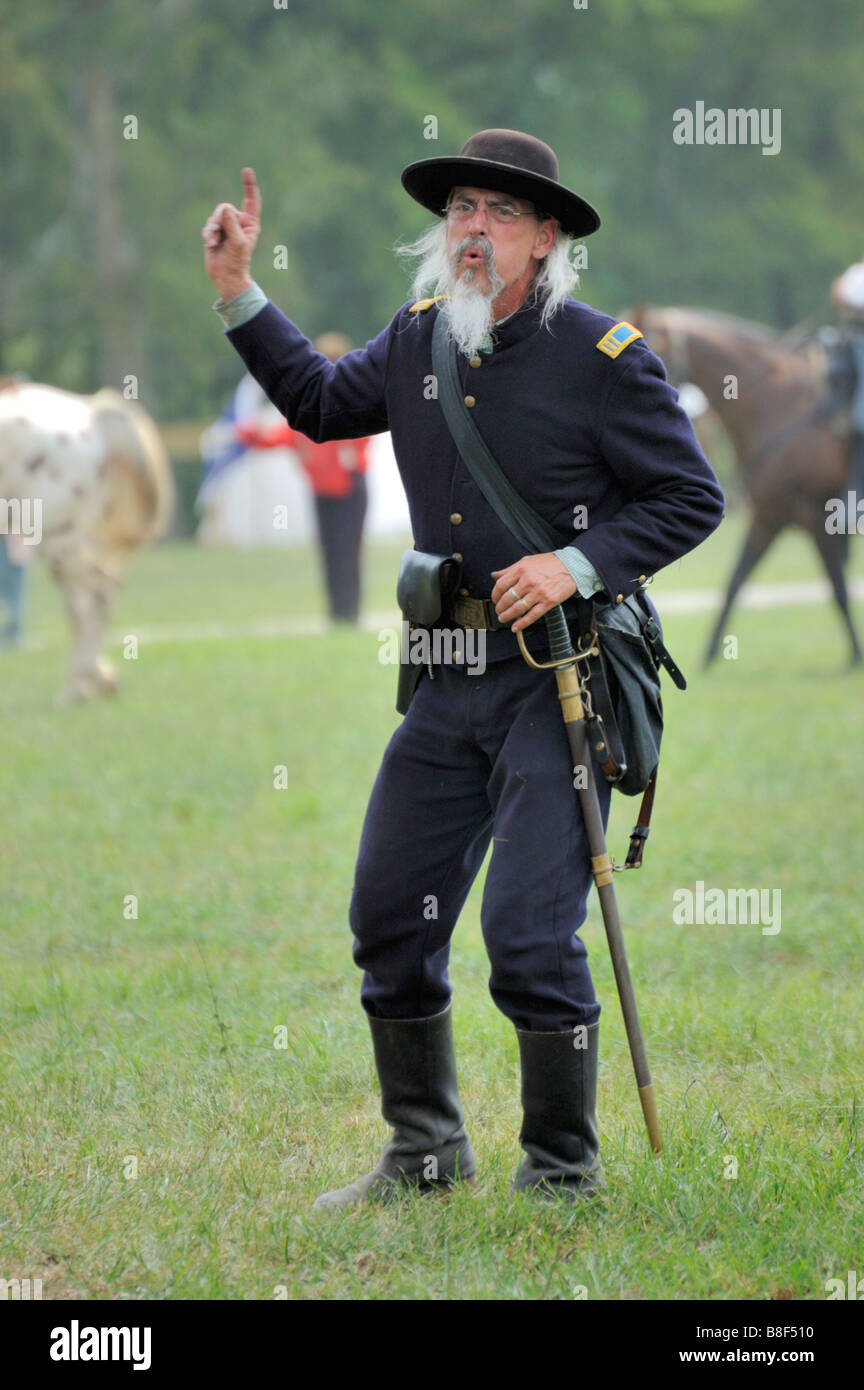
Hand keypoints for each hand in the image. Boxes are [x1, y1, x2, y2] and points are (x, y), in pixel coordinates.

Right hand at [202, 167, 260, 300]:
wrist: (226, 276)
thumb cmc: (237, 261)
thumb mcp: (237, 242)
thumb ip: (231, 223)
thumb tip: (225, 207)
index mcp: (250, 223)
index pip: (251, 201)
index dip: (249, 185)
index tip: (246, 170)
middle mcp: (238, 222)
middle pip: (225, 208)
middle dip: (219, 219)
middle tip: (219, 234)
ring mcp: (227, 227)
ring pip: (215, 216)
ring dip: (212, 229)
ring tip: (215, 243)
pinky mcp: (216, 233)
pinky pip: (208, 225)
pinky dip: (208, 234)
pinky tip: (211, 245)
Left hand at [491, 553, 576, 631]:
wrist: (572, 566)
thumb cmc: (550, 563)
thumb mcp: (527, 561)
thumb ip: (509, 569)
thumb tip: (494, 575)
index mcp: (521, 569)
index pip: (501, 585)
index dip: (495, 595)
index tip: (495, 599)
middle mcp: (529, 581)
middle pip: (507, 599)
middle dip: (500, 607)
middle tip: (498, 611)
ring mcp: (539, 593)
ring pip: (517, 609)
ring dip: (507, 616)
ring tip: (503, 618)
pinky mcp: (548, 602)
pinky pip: (532, 615)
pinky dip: (522, 623)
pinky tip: (515, 627)